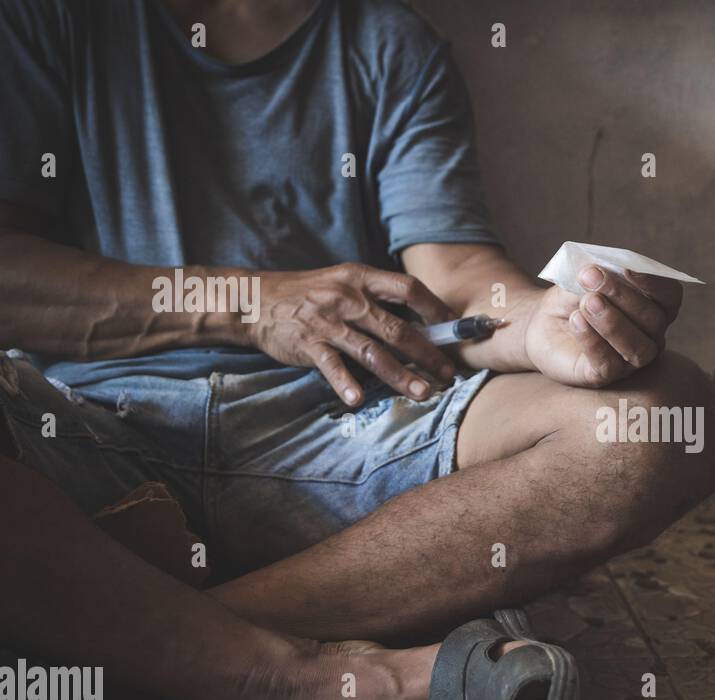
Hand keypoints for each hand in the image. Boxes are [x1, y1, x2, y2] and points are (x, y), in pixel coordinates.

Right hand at [246, 263, 457, 405]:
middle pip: (398, 328)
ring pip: (373, 351)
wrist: (253, 300)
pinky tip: (357, 400)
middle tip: (448, 374)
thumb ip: (377, 297)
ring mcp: (328, 322)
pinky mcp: (308, 344)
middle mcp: (348, 298)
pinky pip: (331, 366)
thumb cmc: (307, 293)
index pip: (408, 288)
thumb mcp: (343, 282)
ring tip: (423, 393)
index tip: (456, 328)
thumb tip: (419, 320)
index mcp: (361, 278)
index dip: (435, 308)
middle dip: (428, 353)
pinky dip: (345, 383)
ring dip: (400, 375)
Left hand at [522, 265, 683, 387]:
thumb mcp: (587, 277)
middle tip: (590, 277)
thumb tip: (610, 268)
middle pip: (653, 320)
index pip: (670, 296)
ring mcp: (631, 360)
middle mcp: (650, 336)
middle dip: (622, 296)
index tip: (627, 268)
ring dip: (612, 322)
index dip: (654, 283)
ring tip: (586, 302)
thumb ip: (602, 271)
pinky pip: (608, 364)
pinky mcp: (605, 376)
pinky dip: (592, 340)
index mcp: (654, 307)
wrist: (544, 322)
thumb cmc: (573, 296)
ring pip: (637, 348)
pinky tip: (575, 320)